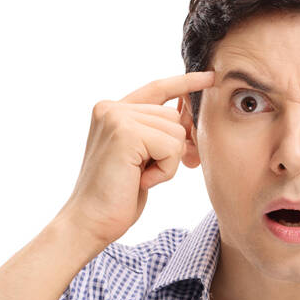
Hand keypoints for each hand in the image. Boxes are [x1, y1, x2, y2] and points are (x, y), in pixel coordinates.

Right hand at [56, 70, 216, 247]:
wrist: (89, 222)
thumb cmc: (116, 197)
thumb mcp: (141, 159)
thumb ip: (157, 135)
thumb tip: (189, 123)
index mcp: (112, 111)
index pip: (157, 90)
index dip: (185, 84)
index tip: (210, 77)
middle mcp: (111, 107)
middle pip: (173, 116)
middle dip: (173, 150)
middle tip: (149, 174)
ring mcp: (116, 117)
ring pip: (176, 132)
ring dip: (168, 163)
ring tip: (139, 177)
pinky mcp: (126, 133)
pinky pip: (172, 148)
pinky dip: (165, 171)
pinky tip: (141, 181)